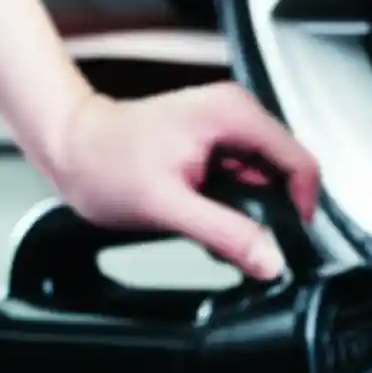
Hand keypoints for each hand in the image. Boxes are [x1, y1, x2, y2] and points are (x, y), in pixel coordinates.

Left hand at [39, 81, 319, 279]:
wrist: (70, 148)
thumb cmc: (104, 162)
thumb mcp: (168, 207)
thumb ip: (226, 233)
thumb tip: (269, 259)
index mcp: (233, 115)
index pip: (300, 163)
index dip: (301, 207)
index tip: (283, 240)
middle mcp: (236, 113)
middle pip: (287, 173)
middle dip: (270, 211)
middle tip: (237, 239)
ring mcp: (228, 128)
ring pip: (268, 180)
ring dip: (250, 209)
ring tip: (210, 221)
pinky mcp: (218, 143)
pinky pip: (246, 179)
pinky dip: (235, 203)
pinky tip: (207, 212)